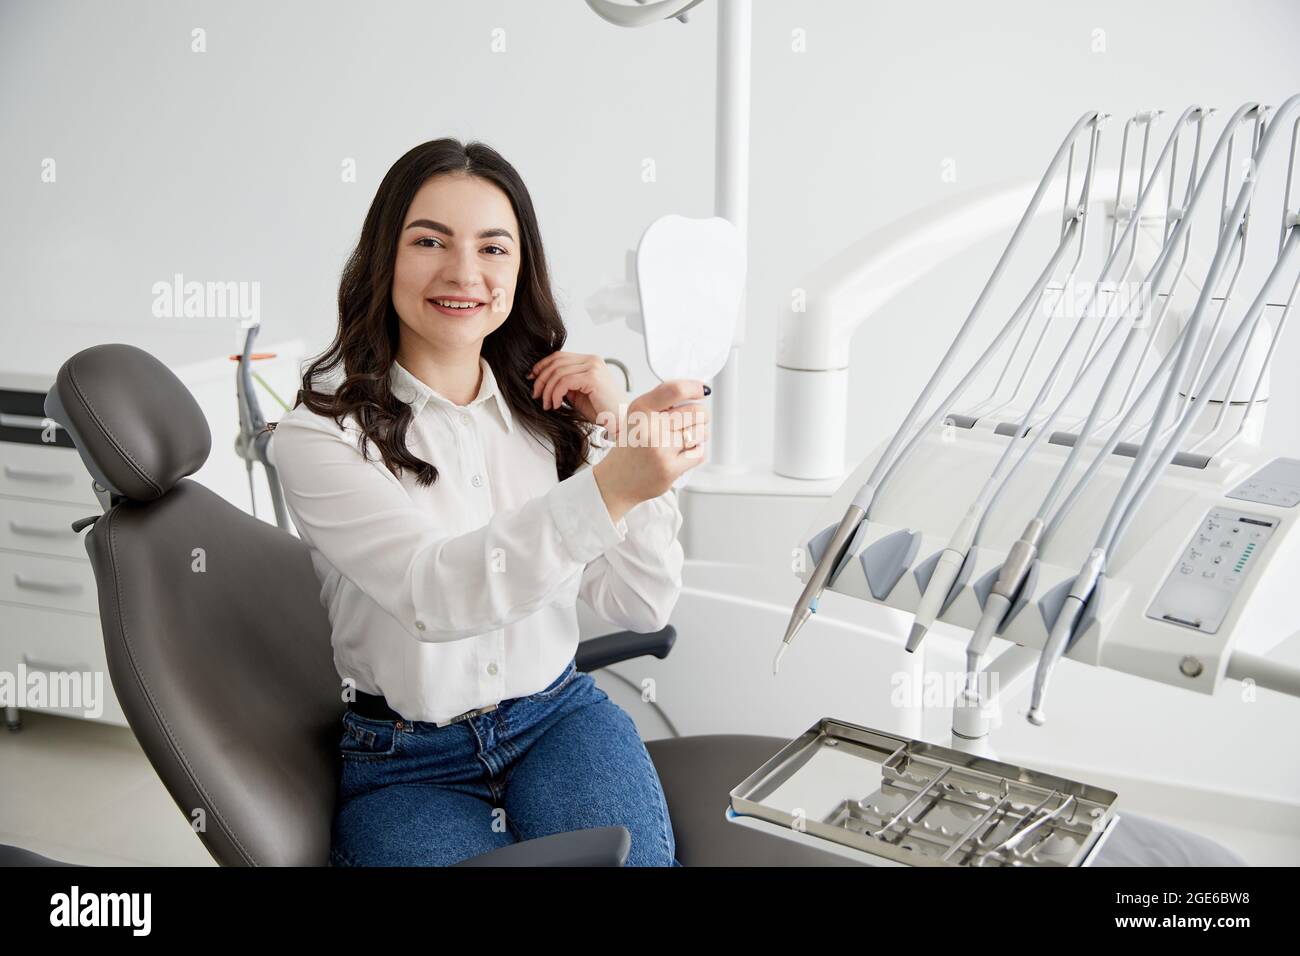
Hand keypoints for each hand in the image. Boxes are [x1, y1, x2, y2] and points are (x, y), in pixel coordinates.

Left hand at [528, 351, 626, 437]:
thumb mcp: (578, 394)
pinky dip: (556, 394)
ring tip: (547, 404)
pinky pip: (564, 382)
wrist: (621, 420)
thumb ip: (565, 384)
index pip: (559, 356)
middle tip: (536, 395)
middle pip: (556, 362)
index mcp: (589, 360)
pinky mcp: (592, 377)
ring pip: (558, 372)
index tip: (532, 379)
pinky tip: (557, 405)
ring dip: (548, 390)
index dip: (542, 366)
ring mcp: (593, 367)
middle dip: (541, 379)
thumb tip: (543, 381)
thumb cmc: (602, 411)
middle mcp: (592, 360)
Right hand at [591, 380, 709, 523]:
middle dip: (701, 415)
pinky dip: (695, 452)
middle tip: (693, 421)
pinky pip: (699, 453)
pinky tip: (681, 453)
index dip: (695, 388)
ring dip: (699, 435)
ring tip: (683, 439)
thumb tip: (698, 391)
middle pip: (697, 412)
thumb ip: (663, 403)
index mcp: (641, 408)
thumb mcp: (638, 416)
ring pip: (701, 432)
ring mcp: (660, 448)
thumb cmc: (632, 447)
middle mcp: (649, 426)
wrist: (617, 480)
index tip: (702, 390)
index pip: (676, 390)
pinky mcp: (670, 468)